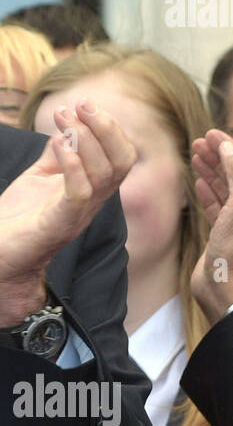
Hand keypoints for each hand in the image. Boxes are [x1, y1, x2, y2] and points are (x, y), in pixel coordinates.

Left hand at [0, 100, 136, 326]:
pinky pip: (79, 193)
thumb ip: (54, 155)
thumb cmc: (18, 222)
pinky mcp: (58, 224)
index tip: (82, 104)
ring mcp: (77, 213)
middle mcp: (91, 201)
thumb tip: (64, 127)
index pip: (120, 155)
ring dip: (84, 137)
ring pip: (104, 173)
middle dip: (105, 127)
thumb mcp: (38, 179)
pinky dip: (72, 164)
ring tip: (63, 117)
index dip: (109, 127)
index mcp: (90, 188)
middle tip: (80, 105)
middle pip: (121, 161)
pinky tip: (58, 143)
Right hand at [191, 130, 232, 323]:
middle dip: (219, 156)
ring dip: (211, 170)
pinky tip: (199, 180)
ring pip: (226, 189)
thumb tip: (229, 145)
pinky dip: (207, 192)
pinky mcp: (224, 235)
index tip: (212, 133)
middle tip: (200, 140)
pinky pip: (217, 206)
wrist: (224, 291)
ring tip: (196, 154)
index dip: (229, 148)